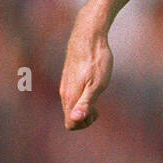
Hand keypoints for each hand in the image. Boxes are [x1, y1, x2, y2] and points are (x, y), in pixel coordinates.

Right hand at [59, 12, 113, 128]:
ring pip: (72, 106)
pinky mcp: (69, 78)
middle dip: (85, 117)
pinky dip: (83, 98)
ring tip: (96, 95)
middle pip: (71, 117)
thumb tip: (75, 120)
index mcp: (70, 97)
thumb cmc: (96, 61)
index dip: (84, 123)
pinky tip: (92, 87)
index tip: (96, 111)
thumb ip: (85, 104)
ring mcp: (66, 85)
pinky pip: (73, 96)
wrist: (89, 37)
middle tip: (98, 106)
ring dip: (84, 107)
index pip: (71, 124)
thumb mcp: (96, 85)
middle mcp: (64, 93)